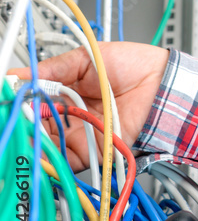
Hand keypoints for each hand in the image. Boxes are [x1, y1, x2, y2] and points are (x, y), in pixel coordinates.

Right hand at [9, 41, 168, 169]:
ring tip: (21, 133)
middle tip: (14, 119)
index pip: (32, 102)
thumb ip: (52, 68)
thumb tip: (17, 74)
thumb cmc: (130, 65)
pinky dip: (47, 160)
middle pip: (34, 126)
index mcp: (65, 91)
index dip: (19, 104)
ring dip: (30, 142)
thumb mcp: (84, 58)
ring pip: (44, 145)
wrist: (160, 84)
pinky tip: (35, 151)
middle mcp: (68, 115)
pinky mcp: (90, 153)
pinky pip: (63, 162)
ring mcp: (78, 135)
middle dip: (21, 124)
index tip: (9, 101)